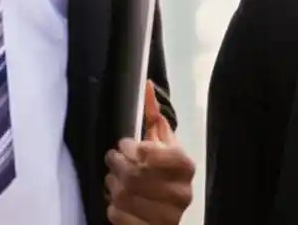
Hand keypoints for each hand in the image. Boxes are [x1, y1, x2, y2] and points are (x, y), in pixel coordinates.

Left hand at [105, 81, 195, 224]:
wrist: (166, 215)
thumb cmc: (165, 173)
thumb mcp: (165, 146)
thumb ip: (155, 119)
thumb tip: (146, 85)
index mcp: (186, 167)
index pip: (151, 153)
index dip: (134, 149)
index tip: (128, 147)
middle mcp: (181, 192)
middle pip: (134, 174)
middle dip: (116, 164)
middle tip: (113, 160)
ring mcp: (166, 215)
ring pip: (124, 194)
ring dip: (112, 185)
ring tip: (114, 180)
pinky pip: (118, 215)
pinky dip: (112, 206)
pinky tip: (117, 200)